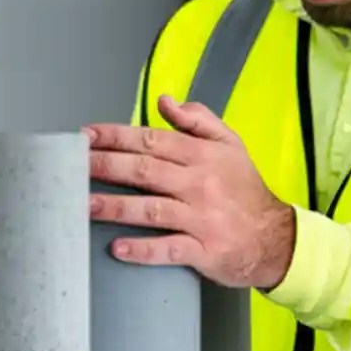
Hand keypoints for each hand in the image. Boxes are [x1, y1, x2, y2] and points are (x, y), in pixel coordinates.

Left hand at [86, 95, 295, 289]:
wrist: (278, 238)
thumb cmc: (246, 190)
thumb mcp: (230, 144)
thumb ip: (197, 119)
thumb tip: (164, 100)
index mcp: (202, 155)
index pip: (151, 140)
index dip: (115, 136)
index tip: (85, 135)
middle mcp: (199, 184)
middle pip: (145, 171)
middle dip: (105, 166)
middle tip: (72, 166)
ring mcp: (201, 219)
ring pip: (151, 209)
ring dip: (114, 206)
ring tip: (82, 204)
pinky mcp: (205, 250)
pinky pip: (169, 249)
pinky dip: (144, 249)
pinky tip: (118, 248)